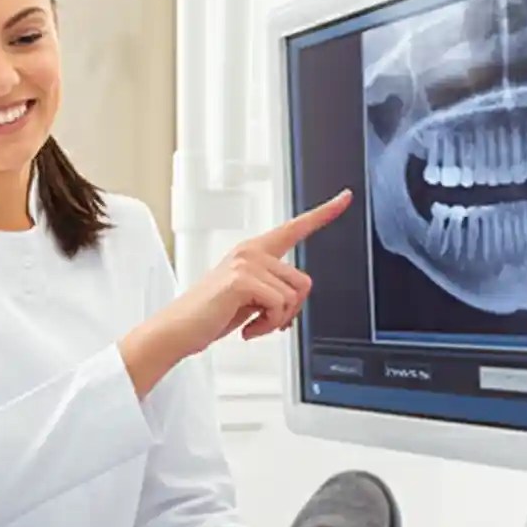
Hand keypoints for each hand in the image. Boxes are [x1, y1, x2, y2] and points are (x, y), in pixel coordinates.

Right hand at [167, 189, 352, 353]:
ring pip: (293, 297)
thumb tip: (296, 299)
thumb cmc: (211, 314)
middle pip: (304, 282)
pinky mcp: (242, 279)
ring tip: (251, 323)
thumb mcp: (250, 297)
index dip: (324, 213)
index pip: (295, 228)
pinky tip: (246, 328)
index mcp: (254, 251)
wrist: (180, 329)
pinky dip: (267, 325)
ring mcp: (246, 262)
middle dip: (290, 310)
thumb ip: (273, 288)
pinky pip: (279, 306)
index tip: (345, 197)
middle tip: (265, 321)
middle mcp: (251, 251)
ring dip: (276, 320)